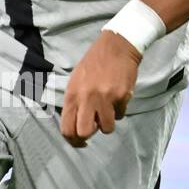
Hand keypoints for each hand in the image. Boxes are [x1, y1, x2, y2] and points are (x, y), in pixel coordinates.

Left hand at [60, 29, 141, 146]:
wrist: (116, 47)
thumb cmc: (94, 64)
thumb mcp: (76, 81)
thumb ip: (75, 102)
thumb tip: (76, 125)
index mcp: (72, 95)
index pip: (67, 128)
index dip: (73, 140)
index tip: (80, 142)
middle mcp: (86, 98)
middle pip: (85, 132)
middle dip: (91, 135)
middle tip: (95, 128)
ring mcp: (105, 98)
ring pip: (107, 128)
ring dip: (108, 123)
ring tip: (108, 109)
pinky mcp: (121, 96)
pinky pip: (120, 114)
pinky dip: (119, 110)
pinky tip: (117, 97)